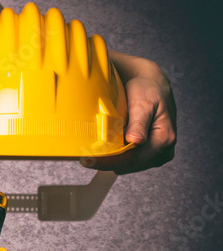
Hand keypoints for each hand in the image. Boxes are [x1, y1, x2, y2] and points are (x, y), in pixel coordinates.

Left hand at [83, 53, 176, 174]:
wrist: (151, 85)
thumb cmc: (148, 90)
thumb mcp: (143, 103)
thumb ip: (139, 123)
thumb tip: (136, 141)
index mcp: (164, 138)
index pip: (133, 159)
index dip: (109, 161)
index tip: (88, 160)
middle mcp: (164, 150)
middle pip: (129, 165)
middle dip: (109, 160)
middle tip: (86, 154)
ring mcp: (156, 154)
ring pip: (127, 165)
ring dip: (112, 158)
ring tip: (98, 147)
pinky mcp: (148, 154)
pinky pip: (128, 161)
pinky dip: (116, 155)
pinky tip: (107, 146)